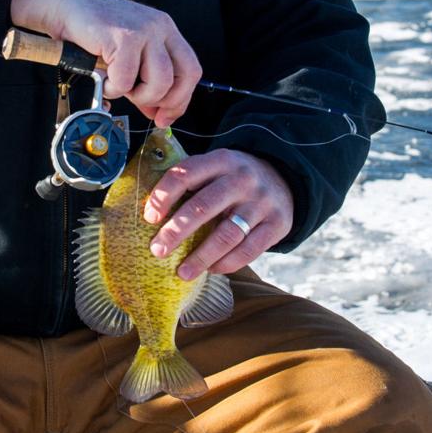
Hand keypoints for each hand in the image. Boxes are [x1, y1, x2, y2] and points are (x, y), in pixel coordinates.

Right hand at [10, 0, 200, 127]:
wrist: (65, 5)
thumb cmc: (93, 30)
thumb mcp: (128, 55)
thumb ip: (144, 81)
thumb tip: (156, 111)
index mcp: (166, 30)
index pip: (191, 70)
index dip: (181, 99)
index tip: (165, 116)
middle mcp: (161, 27)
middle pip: (185, 76)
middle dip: (167, 101)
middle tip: (146, 109)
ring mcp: (145, 31)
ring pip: (160, 82)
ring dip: (138, 95)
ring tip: (118, 86)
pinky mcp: (124, 37)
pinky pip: (126, 80)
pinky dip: (113, 88)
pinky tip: (103, 78)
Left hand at [142, 149, 293, 279]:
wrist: (283, 178)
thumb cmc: (234, 179)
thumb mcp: (217, 167)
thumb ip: (192, 182)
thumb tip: (153, 213)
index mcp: (222, 160)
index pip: (187, 174)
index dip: (164, 196)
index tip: (149, 218)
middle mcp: (242, 179)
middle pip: (204, 206)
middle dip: (177, 231)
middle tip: (157, 250)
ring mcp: (261, 202)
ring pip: (227, 234)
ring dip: (201, 256)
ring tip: (182, 272)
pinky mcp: (277, 224)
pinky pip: (248, 250)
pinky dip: (227, 263)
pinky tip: (211, 269)